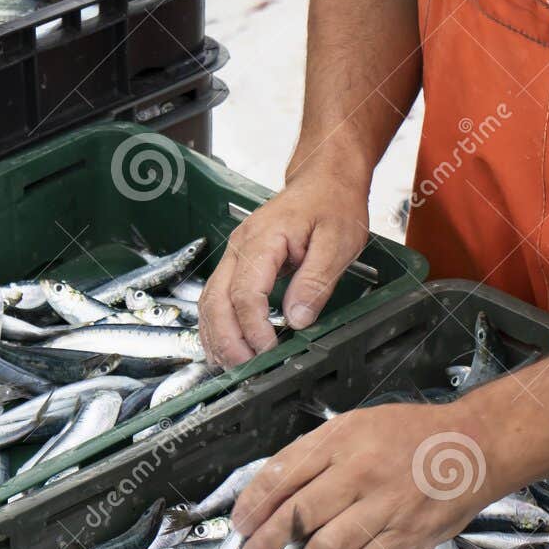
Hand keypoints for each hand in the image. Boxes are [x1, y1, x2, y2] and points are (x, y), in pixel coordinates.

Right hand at [198, 161, 369, 367]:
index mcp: (263, 240)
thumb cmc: (333, 204)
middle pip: (217, 300)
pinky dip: (216, 325)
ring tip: (232, 366)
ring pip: (210, 302)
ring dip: (217, 337)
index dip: (254, 327)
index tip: (269, 350)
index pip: (246, 292)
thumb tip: (298, 319)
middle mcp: (239, 247)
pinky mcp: (237, 263)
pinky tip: (225, 346)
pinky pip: (216, 298)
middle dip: (227, 339)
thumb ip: (316, 281)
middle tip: (246, 369)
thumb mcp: (339, 241)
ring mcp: (234, 255)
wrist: (324, 179)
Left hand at [232, 403, 503, 548]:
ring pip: (327, 547)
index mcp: (340, 440)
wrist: (474, 446)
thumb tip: (274, 492)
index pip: (280, 475)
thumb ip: (315, 454)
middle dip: (268, 542)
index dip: (253, 505)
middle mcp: (359, 472)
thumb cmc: (410, 434)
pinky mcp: (407, 535)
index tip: (241, 523)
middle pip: (298, 515)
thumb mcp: (355, 425)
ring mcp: (384, 506)